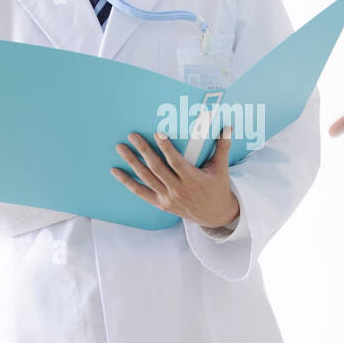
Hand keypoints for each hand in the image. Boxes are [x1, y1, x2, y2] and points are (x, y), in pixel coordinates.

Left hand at [111, 126, 239, 226]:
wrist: (214, 215)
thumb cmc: (217, 188)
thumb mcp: (221, 169)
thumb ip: (222, 147)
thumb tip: (228, 127)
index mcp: (193, 180)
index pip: (176, 162)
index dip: (166, 148)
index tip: (158, 134)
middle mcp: (178, 190)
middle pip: (157, 168)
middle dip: (143, 150)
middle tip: (132, 135)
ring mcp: (167, 198)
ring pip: (146, 178)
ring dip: (132, 162)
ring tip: (121, 148)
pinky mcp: (160, 203)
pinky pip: (140, 192)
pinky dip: (127, 182)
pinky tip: (116, 171)